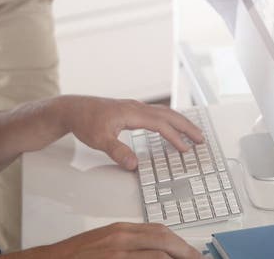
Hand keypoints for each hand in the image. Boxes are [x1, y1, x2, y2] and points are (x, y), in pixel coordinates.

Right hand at [13, 222, 201, 258]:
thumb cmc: (75, 256)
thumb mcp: (104, 243)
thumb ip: (128, 244)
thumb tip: (154, 251)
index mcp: (121, 230)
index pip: (159, 231)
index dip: (179, 242)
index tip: (191, 252)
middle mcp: (122, 239)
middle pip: (164, 240)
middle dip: (185, 251)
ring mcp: (118, 254)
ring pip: (158, 254)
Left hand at [59, 96, 204, 169]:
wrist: (72, 109)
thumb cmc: (85, 121)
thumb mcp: (99, 140)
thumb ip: (118, 151)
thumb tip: (135, 165)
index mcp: (132, 113)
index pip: (160, 124)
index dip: (174, 137)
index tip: (185, 149)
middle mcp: (136, 107)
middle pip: (168, 114)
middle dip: (186, 126)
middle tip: (201, 139)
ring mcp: (134, 108)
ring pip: (163, 112)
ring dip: (179, 122)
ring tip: (192, 133)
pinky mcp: (130, 110)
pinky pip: (156, 114)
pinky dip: (168, 120)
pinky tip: (169, 127)